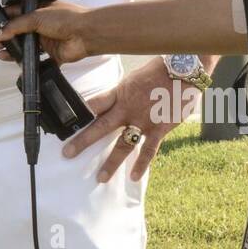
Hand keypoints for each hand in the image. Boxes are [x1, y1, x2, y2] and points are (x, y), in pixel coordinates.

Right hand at [0, 1, 93, 65]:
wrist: (85, 34)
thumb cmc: (64, 18)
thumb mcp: (36, 16)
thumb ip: (15, 26)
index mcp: (36, 9)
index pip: (12, 12)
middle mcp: (39, 23)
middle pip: (16, 30)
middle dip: (3, 35)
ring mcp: (44, 39)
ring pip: (23, 45)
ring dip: (10, 49)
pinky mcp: (50, 54)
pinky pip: (34, 59)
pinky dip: (23, 61)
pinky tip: (13, 62)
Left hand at [61, 57, 184, 182]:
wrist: (184, 70)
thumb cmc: (159, 70)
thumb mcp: (133, 78)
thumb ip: (123, 93)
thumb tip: (114, 100)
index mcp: (119, 93)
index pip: (93, 105)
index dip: (78, 114)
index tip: (63, 124)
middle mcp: (127, 109)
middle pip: (100, 127)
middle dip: (82, 141)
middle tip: (67, 153)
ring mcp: (143, 121)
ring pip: (123, 145)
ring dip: (111, 163)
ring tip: (100, 178)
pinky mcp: (159, 129)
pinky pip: (149, 151)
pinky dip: (142, 165)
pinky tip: (134, 177)